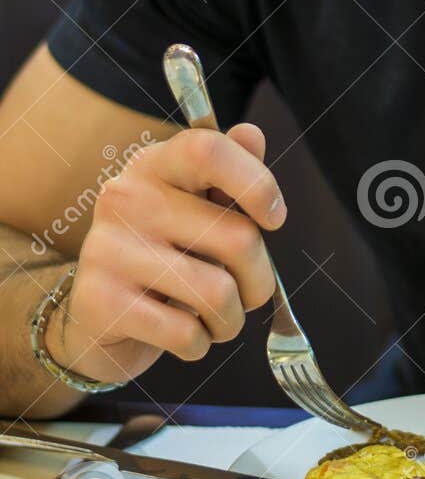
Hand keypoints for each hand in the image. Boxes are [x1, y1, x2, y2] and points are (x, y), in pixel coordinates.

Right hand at [46, 123, 283, 387]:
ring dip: (231, 320)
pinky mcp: (101, 303)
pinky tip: (185, 335)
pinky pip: (186, 333)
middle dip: (259, 281)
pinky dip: (199, 344)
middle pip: (238, 238)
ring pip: (218, 293)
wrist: (96, 318)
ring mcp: (109, 250)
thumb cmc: (163, 257)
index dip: (257, 183)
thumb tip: (252, 134)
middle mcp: (126, 199)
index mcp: (154, 166)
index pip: (207, 149)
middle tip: (247, 293)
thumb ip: (226, 175)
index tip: (275, 219)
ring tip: (216, 318)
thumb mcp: (194, 211)